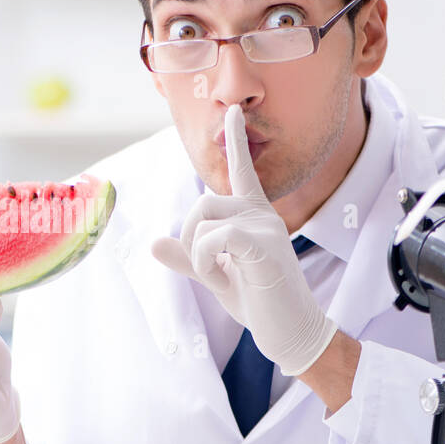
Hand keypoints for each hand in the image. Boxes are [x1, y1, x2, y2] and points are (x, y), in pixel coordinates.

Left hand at [150, 104, 336, 376]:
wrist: (291, 333)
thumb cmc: (259, 302)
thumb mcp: (215, 276)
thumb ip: (186, 258)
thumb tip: (153, 243)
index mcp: (254, 216)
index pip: (242, 170)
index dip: (236, 141)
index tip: (233, 111)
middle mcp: (262, 214)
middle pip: (203, 202)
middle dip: (189, 237)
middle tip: (206, 269)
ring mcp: (266, 227)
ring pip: (205, 218)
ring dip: (197, 253)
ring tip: (218, 276)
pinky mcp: (264, 245)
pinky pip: (216, 236)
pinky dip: (205, 259)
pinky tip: (222, 278)